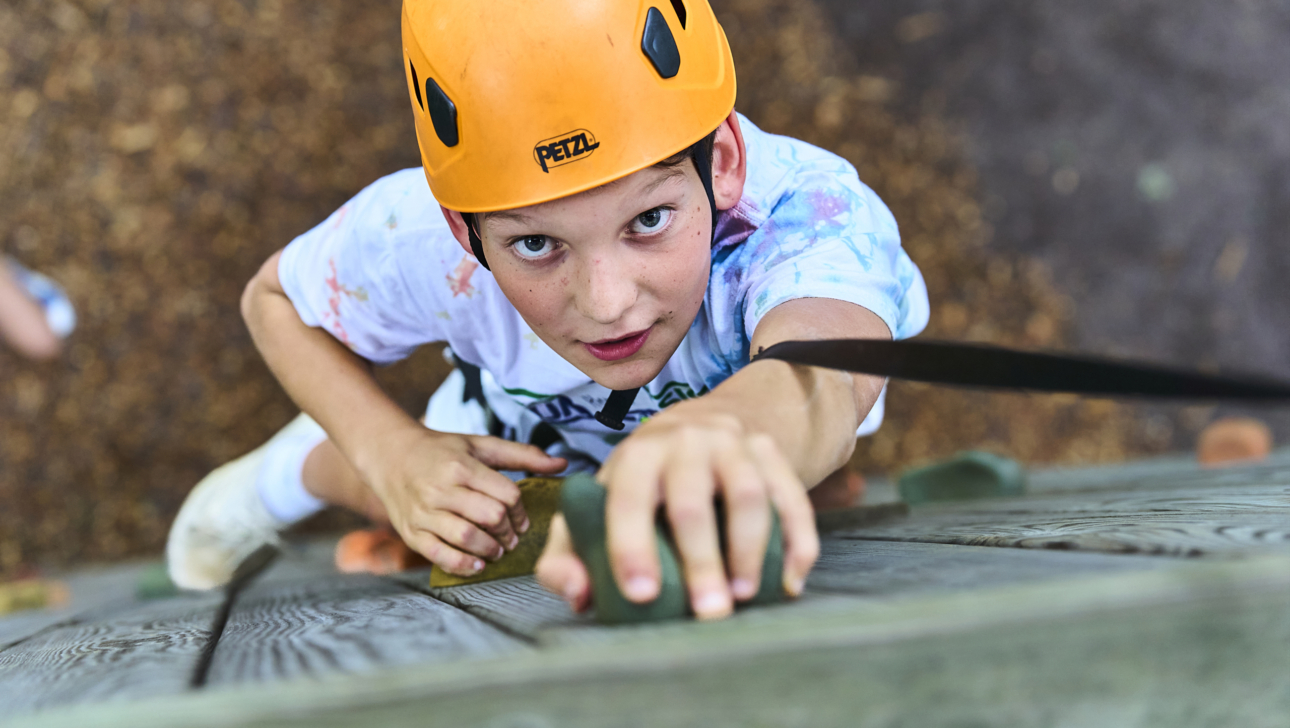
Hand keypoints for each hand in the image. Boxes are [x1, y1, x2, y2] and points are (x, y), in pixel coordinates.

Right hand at [364, 424, 565, 574]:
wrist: (390, 456)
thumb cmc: (441, 451)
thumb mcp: (480, 445)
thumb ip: (521, 454)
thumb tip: (562, 464)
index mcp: (461, 466)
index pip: (506, 494)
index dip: (521, 511)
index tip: (521, 519)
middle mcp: (441, 489)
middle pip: (490, 517)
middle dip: (508, 532)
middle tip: (512, 537)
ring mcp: (424, 513)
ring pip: (466, 537)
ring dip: (490, 550)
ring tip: (498, 550)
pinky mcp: (411, 532)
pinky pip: (438, 554)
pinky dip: (461, 564)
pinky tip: (477, 564)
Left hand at [536, 408, 818, 619]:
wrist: (706, 424)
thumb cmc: (643, 483)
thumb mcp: (597, 505)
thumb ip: (568, 553)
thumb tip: (578, 595)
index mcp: (636, 455)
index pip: (628, 500)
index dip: (631, 547)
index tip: (641, 595)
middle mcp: (685, 441)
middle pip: (692, 504)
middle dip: (700, 563)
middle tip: (708, 614)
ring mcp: (734, 444)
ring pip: (748, 496)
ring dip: (751, 550)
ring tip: (746, 597)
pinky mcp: (772, 454)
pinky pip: (792, 497)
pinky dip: (797, 542)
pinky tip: (790, 583)